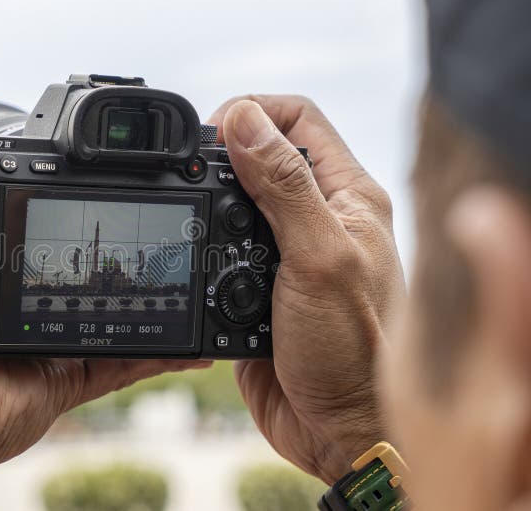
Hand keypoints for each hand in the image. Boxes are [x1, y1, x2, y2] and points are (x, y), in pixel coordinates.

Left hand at [0, 141, 208, 470]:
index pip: (28, 239)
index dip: (59, 219)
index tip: (92, 199)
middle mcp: (15, 308)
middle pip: (77, 277)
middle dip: (113, 257)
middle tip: (150, 230)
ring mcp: (45, 344)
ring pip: (111, 316)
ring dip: (149, 300)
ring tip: (184, 274)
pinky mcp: (66, 377)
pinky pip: (125, 361)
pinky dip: (165, 352)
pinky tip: (196, 337)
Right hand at [208, 97, 404, 483]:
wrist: (337, 428)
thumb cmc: (352, 351)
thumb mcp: (318, 258)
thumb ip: (283, 186)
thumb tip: (243, 119)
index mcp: (348, 197)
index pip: (299, 119)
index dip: (253, 113)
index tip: (213, 135)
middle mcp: (318, 218)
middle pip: (261, 155)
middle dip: (221, 156)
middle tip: (190, 177)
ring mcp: (286, 253)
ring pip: (236, 201)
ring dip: (208, 203)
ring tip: (191, 218)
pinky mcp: (256, 286)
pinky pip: (222, 249)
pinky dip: (202, 246)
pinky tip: (196, 259)